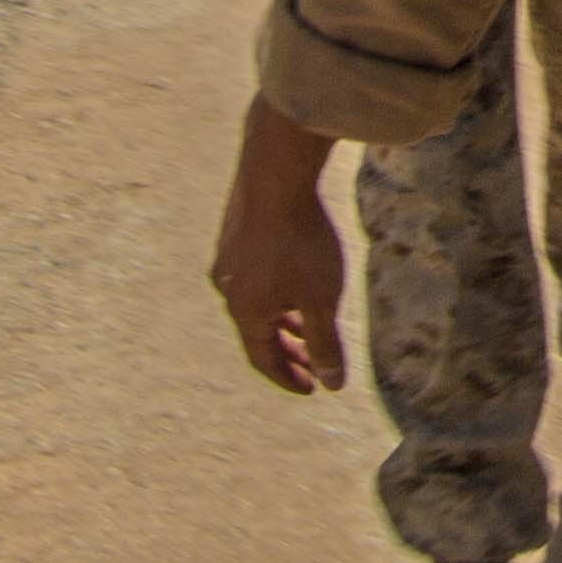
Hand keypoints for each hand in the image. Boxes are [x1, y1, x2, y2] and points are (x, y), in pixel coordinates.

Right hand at [212, 96, 349, 391]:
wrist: (278, 174)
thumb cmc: (304, 240)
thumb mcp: (322, 298)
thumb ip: (326, 343)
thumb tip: (332, 383)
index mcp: (246, 311)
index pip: (263, 359)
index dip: (288, 377)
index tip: (311, 388)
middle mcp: (229, 289)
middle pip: (258, 333)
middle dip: (288, 352)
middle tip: (314, 365)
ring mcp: (228, 259)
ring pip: (256, 303)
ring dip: (282, 321)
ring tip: (308, 326)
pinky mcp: (235, 232)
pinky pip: (254, 277)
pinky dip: (276, 293)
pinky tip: (296, 280)